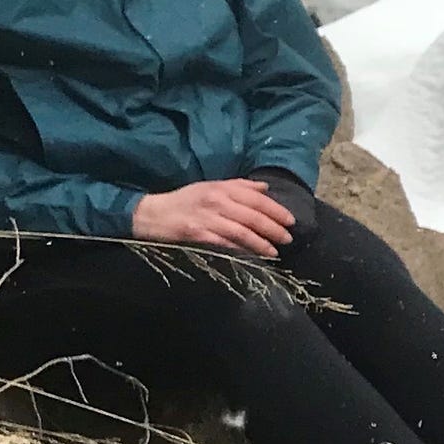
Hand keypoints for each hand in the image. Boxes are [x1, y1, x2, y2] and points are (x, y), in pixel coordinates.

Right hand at [131, 179, 297, 257]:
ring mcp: (207, 219)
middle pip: (252, 216)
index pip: (256, 199)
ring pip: (241, 232)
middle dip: (273, 229)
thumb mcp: (211, 186)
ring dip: (261, 243)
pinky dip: (240, 251)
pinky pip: (225, 244)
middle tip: (288, 238)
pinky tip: (252, 257)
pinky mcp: (198, 235)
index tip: (291, 221)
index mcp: (222, 188)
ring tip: (274, 252)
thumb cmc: (185, 200)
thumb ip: (239, 186)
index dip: (276, 210)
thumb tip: (265, 188)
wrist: (152, 214)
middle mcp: (216, 202)